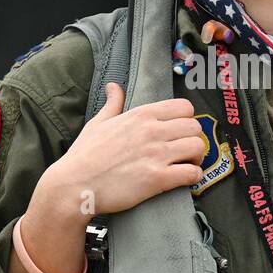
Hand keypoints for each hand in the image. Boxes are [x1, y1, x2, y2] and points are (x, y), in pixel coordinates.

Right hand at [33, 83, 205, 220]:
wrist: (74, 185)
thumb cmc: (84, 155)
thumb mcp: (97, 123)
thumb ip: (113, 103)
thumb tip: (113, 86)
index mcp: (141, 115)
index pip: (184, 107)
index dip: (186, 119)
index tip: (179, 131)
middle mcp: (152, 131)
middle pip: (195, 127)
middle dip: (193, 139)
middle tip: (185, 150)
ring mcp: (156, 155)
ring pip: (197, 147)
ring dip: (197, 157)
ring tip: (187, 164)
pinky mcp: (157, 179)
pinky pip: (192, 173)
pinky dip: (193, 177)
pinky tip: (185, 179)